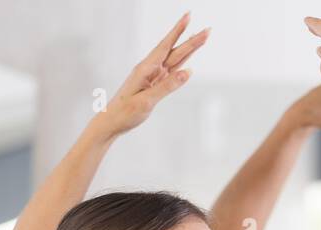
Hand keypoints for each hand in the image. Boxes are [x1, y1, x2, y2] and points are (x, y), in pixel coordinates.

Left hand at [98, 14, 207, 136]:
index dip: (178, 31)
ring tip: (202, 39)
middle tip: (208, 30)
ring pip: (175, 59)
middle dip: (191, 40)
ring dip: (189, 49)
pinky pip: (172, 71)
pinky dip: (182, 63)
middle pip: (175, 51)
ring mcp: (153, 76)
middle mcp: (150, 69)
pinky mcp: (155, 85)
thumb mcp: (147, 100)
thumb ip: (168, 86)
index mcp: (146, 69)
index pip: (166, 45)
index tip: (188, 16)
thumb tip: (189, 71)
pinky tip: (189, 58)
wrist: (112, 121)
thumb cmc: (125, 112)